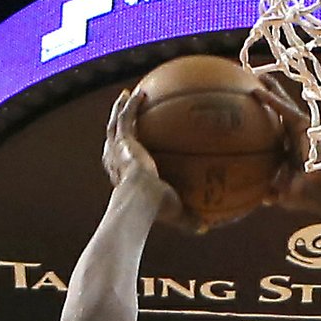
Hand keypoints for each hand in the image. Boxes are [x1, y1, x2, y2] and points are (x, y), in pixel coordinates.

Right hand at [102, 89, 185, 228]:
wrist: (141, 199)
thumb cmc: (155, 210)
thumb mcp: (175, 213)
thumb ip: (189, 218)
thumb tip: (206, 228)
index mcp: (123, 176)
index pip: (121, 162)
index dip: (124, 152)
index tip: (131, 146)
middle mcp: (116, 161)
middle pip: (113, 139)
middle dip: (118, 125)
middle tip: (124, 113)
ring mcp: (117, 149)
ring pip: (115, 124)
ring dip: (119, 109)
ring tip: (126, 95)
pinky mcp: (123, 140)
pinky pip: (127, 117)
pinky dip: (131, 105)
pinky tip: (140, 93)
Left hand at [254, 73, 320, 214]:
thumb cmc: (307, 197)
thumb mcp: (283, 194)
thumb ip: (272, 191)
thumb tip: (259, 197)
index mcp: (291, 148)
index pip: (275, 128)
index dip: (264, 117)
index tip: (248, 108)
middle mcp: (297, 135)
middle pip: (280, 110)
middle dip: (268, 95)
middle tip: (251, 81)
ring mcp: (302, 130)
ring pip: (283, 104)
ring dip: (270, 89)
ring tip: (256, 75)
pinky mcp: (306, 127)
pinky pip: (286, 110)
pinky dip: (272, 101)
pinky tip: (258, 91)